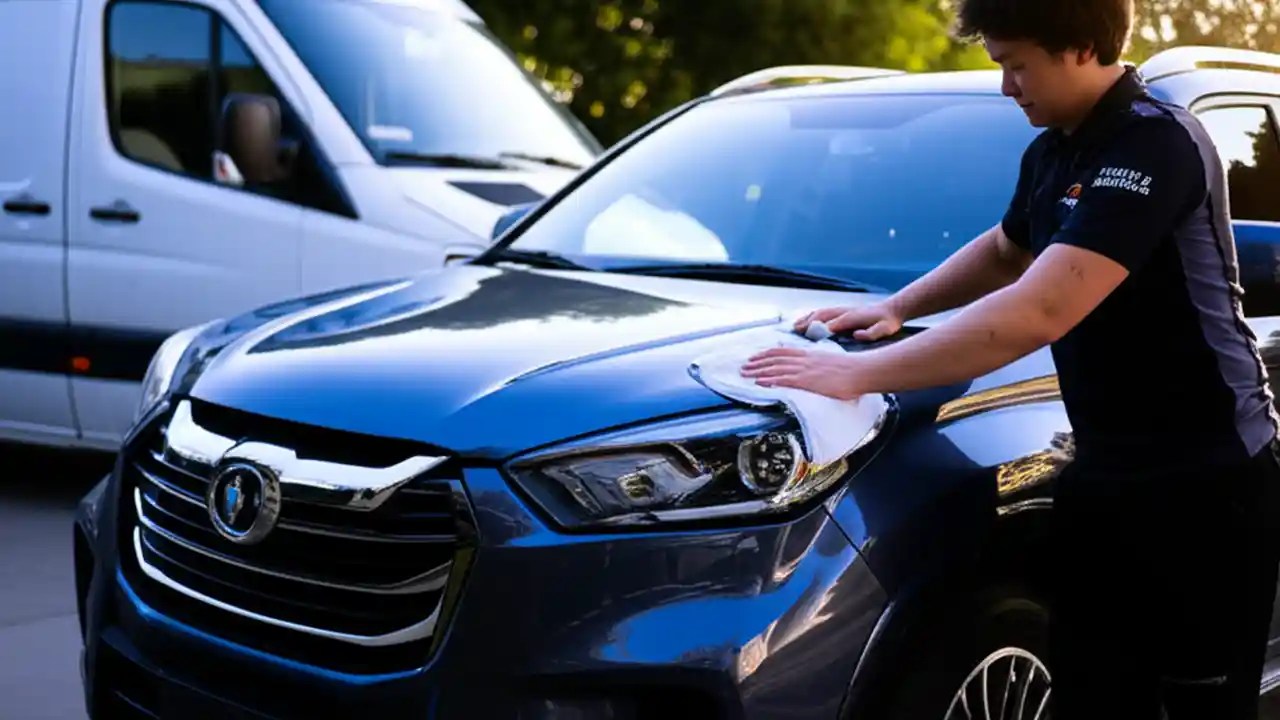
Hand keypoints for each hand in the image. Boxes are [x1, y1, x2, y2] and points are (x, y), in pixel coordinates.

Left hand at [740, 348, 862, 399]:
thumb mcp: (831, 361)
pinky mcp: (807, 381)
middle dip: (758, 362)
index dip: (767, 353)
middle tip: (744, 366)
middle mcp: (804, 359)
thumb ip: (818, 363)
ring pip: (776, 368)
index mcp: (810, 354)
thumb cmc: (851, 370)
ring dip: (758, 371)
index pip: (783, 351)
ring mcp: (805, 370)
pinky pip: (784, 379)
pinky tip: (759, 381)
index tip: (756, 356)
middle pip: (775, 359)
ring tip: (745, 374)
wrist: (861, 371)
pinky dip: (770, 380)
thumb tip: (813, 368)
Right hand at [793, 302, 902, 341]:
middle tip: (796, 330)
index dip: (820, 329)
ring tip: (795, 326)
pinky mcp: (841, 311)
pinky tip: (805, 321)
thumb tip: (857, 335)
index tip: (808, 336)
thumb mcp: (884, 329)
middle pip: (822, 315)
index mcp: (853, 317)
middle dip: (808, 322)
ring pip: (820, 312)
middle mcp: (844, 311)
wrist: (891, 310)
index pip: (832, 323)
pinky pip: (822, 313)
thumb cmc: (887, 322)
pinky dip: (811, 316)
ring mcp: (842, 310)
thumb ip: (871, 333)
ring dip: (807, 318)